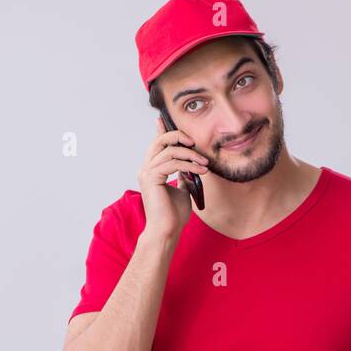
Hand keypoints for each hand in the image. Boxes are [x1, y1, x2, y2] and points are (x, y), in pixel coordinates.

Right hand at [137, 116, 209, 242]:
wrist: (167, 231)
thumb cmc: (173, 215)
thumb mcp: (182, 190)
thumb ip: (183, 176)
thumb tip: (191, 167)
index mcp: (152, 170)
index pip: (157, 144)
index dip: (161, 130)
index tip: (165, 119)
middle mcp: (146, 169)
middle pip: (160, 141)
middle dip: (179, 137)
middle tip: (195, 143)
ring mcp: (147, 173)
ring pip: (169, 151)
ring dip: (191, 155)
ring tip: (204, 164)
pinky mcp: (151, 178)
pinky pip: (172, 163)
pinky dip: (188, 165)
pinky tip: (200, 170)